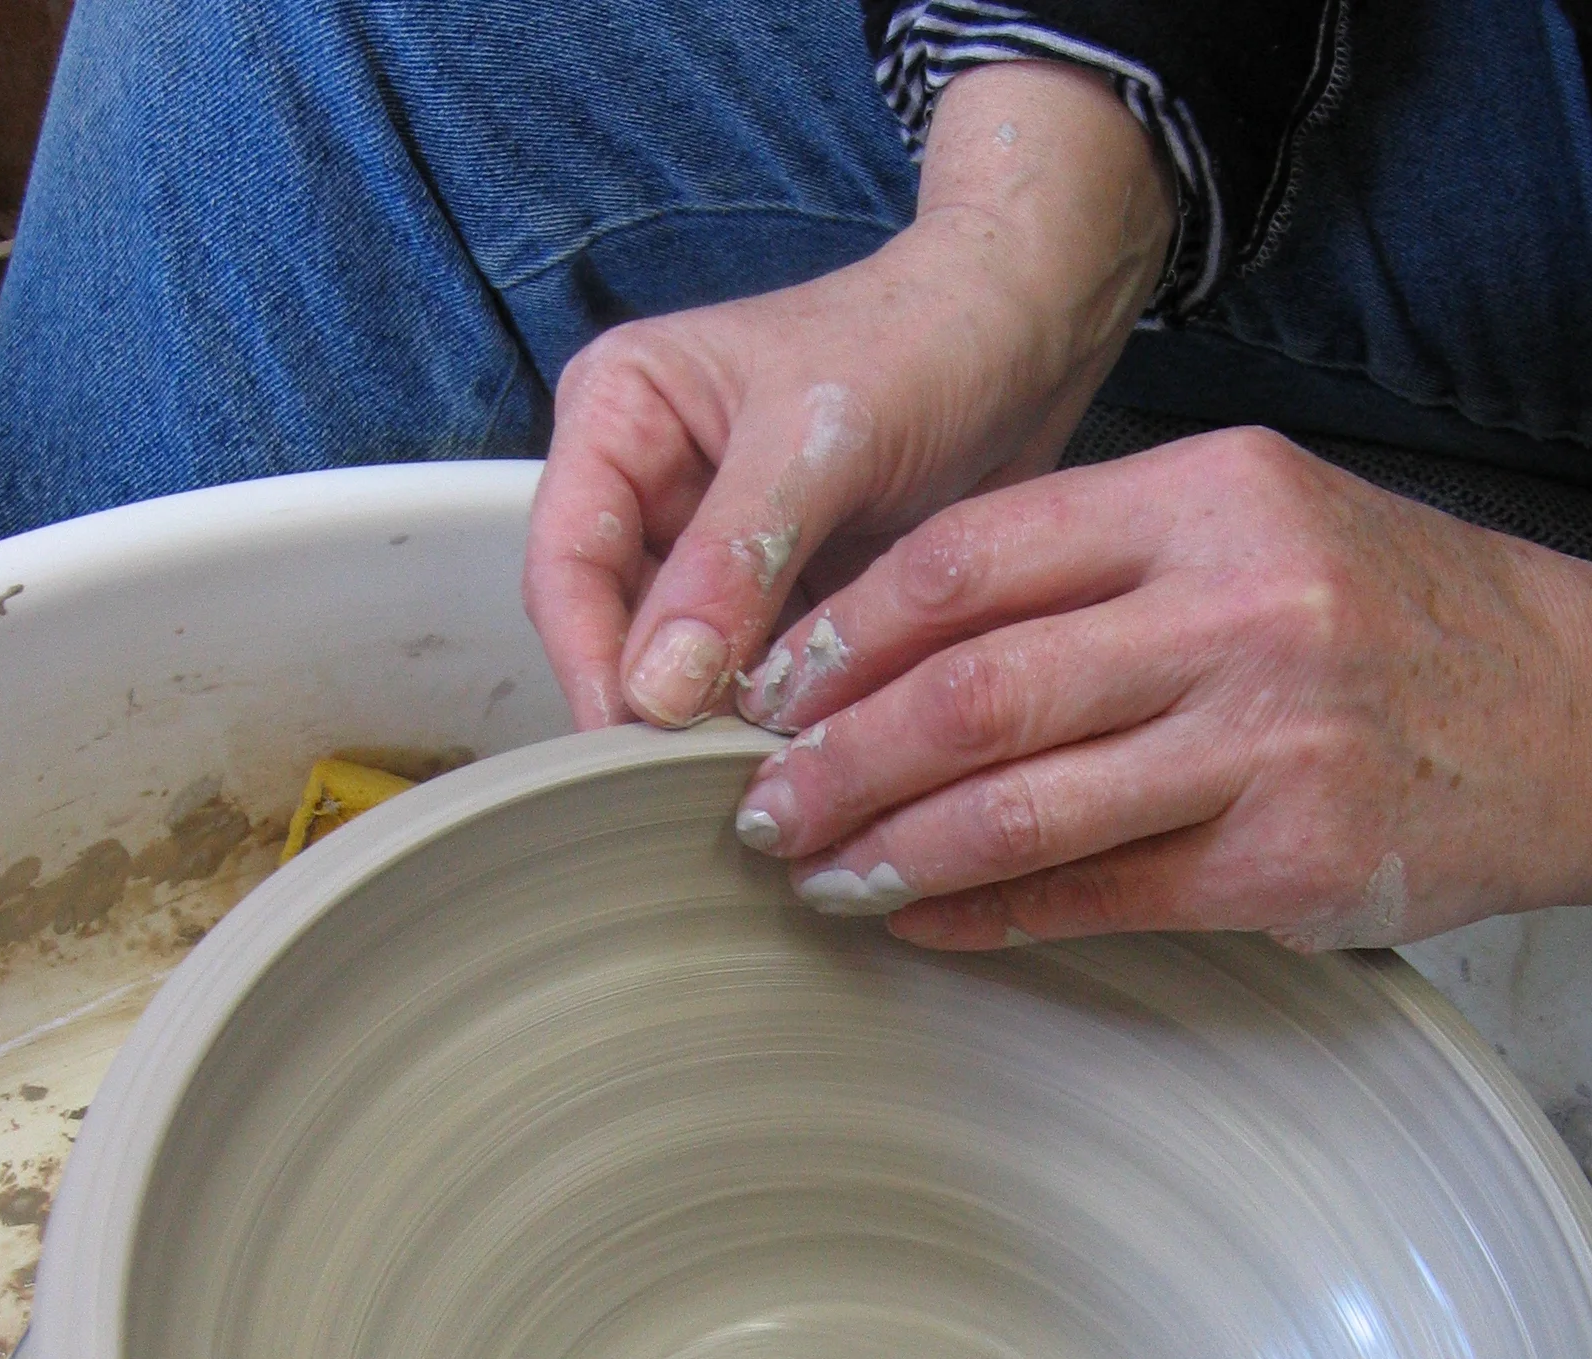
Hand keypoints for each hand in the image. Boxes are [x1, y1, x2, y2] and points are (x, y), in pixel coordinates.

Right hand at [522, 63, 1173, 729]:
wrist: (1027, 339)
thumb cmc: (923, 343)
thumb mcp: (819, 441)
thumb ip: (733, 561)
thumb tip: (655, 690)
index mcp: (619, 413)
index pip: (565, 562)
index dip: (587, 662)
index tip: (627, 748)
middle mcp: (646, 486)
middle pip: (609, 628)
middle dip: (651, 709)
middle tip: (697, 786)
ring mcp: (709, 554)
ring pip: (676, 669)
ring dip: (711, 726)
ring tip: (756, 781)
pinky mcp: (774, 601)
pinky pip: (748, 681)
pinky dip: (768, 723)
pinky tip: (799, 761)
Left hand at [729, 427, 1591, 946]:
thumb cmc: (1404, 617)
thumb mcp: (1265, 526)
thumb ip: (1107, 560)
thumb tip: (909, 638)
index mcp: (1210, 497)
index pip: (971, 557)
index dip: (845, 633)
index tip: (773, 690)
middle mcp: (1236, 607)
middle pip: (972, 686)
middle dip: (835, 757)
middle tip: (760, 806)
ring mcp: (1268, 738)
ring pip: (1020, 801)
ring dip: (890, 849)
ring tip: (814, 875)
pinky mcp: (1291, 859)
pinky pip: (1095, 893)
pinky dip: (986, 914)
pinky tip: (919, 921)